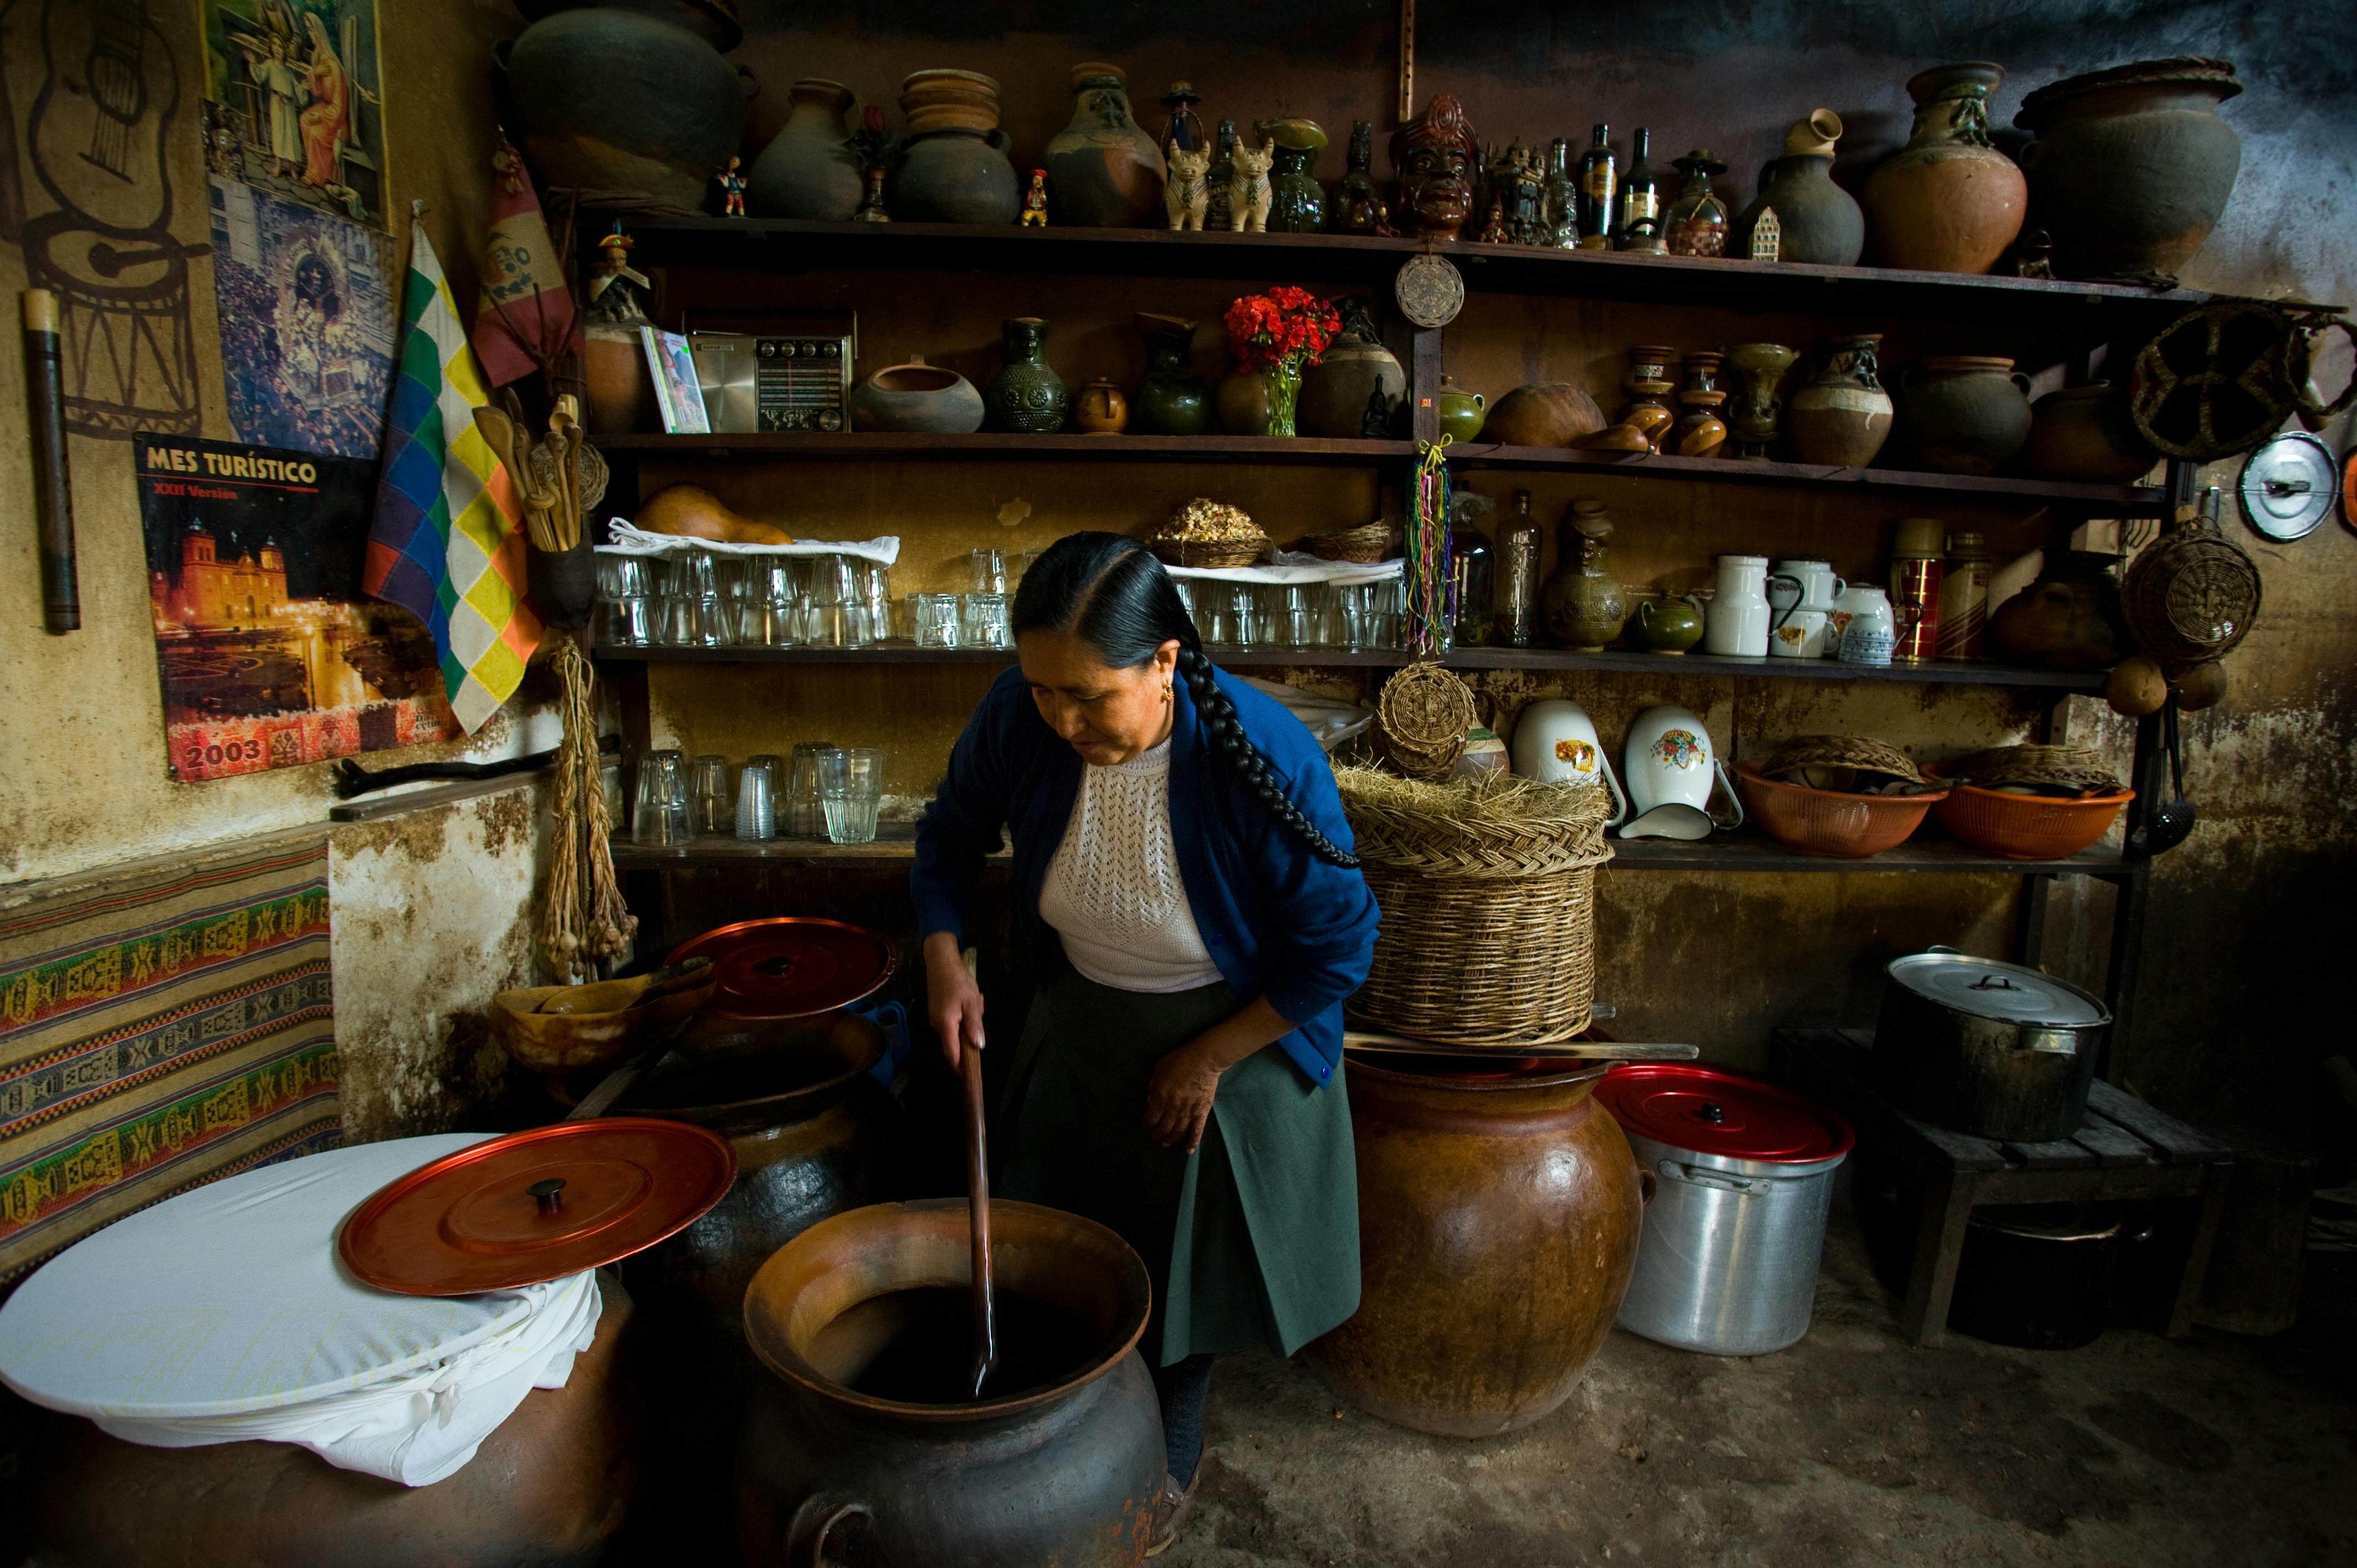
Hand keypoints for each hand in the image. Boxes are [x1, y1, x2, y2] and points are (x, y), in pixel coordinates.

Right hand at [923, 932, 984, 1069]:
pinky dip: (963, 1013)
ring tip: (975, 1000)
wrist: (940, 960)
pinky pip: (952, 1019)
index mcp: (945, 1024)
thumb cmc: (958, 980)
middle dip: (969, 1032)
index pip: (951, 1053)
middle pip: (955, 1040)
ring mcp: (935, 1017)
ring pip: (955, 1028)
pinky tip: (968, 998)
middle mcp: (936, 1024)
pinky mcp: (936, 1010)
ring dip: (968, 1019)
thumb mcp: (972, 1002)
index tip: (968, 1075)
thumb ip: (974, 1025)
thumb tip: (978, 1046)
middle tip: (979, 1009)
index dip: (959, 1066)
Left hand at [1144, 1041, 1221, 1152]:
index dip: (1147, 1125)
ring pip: (1178, 1132)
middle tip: (1155, 1135)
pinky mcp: (1202, 1112)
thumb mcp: (1159, 1069)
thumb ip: (1152, 1086)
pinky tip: (1188, 1151)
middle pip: (1163, 1128)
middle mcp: (1173, 1108)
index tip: (1147, 1126)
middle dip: (1157, 1134)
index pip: (1151, 1118)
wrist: (1204, 1059)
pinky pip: (1197, 1131)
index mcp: (1160, 1097)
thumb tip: (1149, 1101)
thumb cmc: (1180, 1060)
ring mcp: (1188, 1111)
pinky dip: (1193, 1143)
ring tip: (1166, 1143)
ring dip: (1170, 1140)